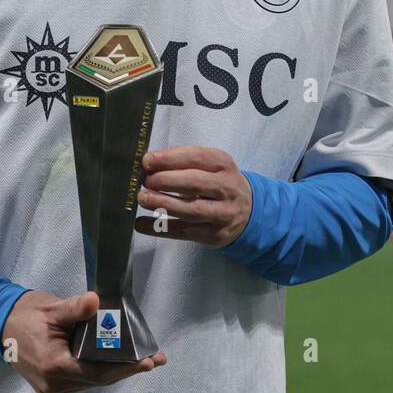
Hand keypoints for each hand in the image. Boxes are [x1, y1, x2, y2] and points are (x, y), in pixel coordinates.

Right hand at [0, 290, 166, 392]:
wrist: (1, 326)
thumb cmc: (25, 316)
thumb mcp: (52, 308)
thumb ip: (75, 308)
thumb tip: (94, 301)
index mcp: (53, 364)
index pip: (97, 371)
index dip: (125, 367)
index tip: (148, 360)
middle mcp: (54, 383)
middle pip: (99, 379)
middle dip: (127, 368)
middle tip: (154, 358)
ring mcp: (53, 387)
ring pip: (92, 381)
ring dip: (116, 370)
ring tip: (140, 357)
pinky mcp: (53, 385)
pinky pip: (83, 379)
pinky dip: (100, 369)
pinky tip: (117, 360)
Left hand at [134, 145, 252, 247]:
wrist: (250, 212)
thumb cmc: (220, 184)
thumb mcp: (212, 166)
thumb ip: (185, 163)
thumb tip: (149, 165)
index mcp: (223, 164)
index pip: (196, 157)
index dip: (169, 158)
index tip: (146, 161)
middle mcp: (227, 188)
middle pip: (194, 183)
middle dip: (164, 181)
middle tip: (145, 181)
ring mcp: (223, 213)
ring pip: (191, 209)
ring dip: (162, 204)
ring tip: (142, 198)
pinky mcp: (215, 235)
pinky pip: (184, 232)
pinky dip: (160, 228)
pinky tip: (141, 223)